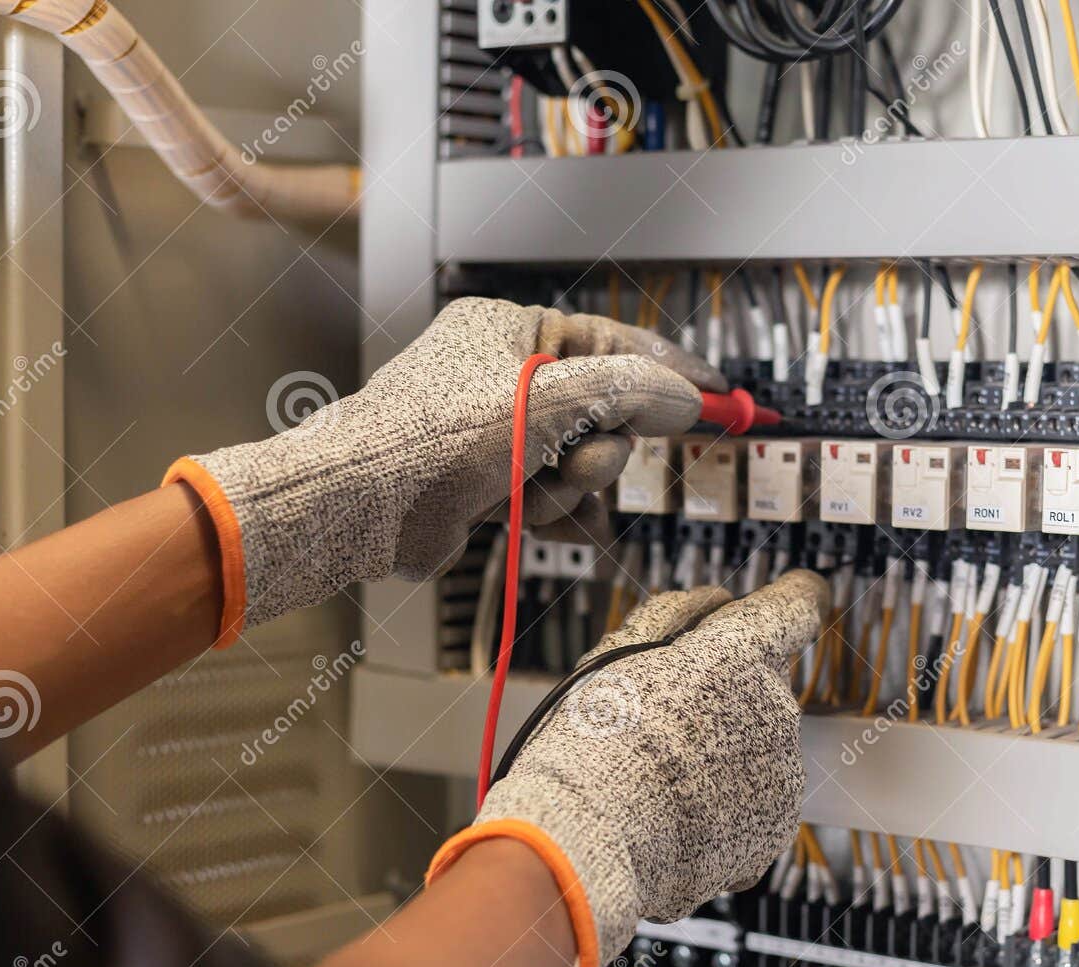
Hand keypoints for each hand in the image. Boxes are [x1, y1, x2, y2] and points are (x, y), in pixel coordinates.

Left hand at [165, 298, 722, 642]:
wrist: (361, 505)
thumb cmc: (433, 436)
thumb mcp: (550, 399)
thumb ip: (631, 390)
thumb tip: (686, 397)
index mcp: (511, 329)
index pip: (615, 341)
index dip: (670, 370)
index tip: (717, 395)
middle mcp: (502, 375)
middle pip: (602, 411)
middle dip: (599, 449)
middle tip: (579, 461)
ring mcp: (493, 432)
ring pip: (579, 461)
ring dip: (571, 488)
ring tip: (534, 495)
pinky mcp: (485, 482)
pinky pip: (551, 495)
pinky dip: (555, 513)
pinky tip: (546, 524)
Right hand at [426, 570, 828, 966]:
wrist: (588, 841)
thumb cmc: (593, 742)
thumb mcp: (621, 650)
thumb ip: (680, 613)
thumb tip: (717, 602)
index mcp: (743, 652)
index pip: (798, 604)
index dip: (793, 599)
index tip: (791, 601)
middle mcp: (776, 707)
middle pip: (765, 686)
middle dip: (728, 697)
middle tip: (666, 723)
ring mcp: (782, 773)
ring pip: (760, 747)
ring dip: (725, 755)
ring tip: (663, 780)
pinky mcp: (775, 828)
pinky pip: (757, 803)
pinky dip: (726, 808)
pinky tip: (679, 815)